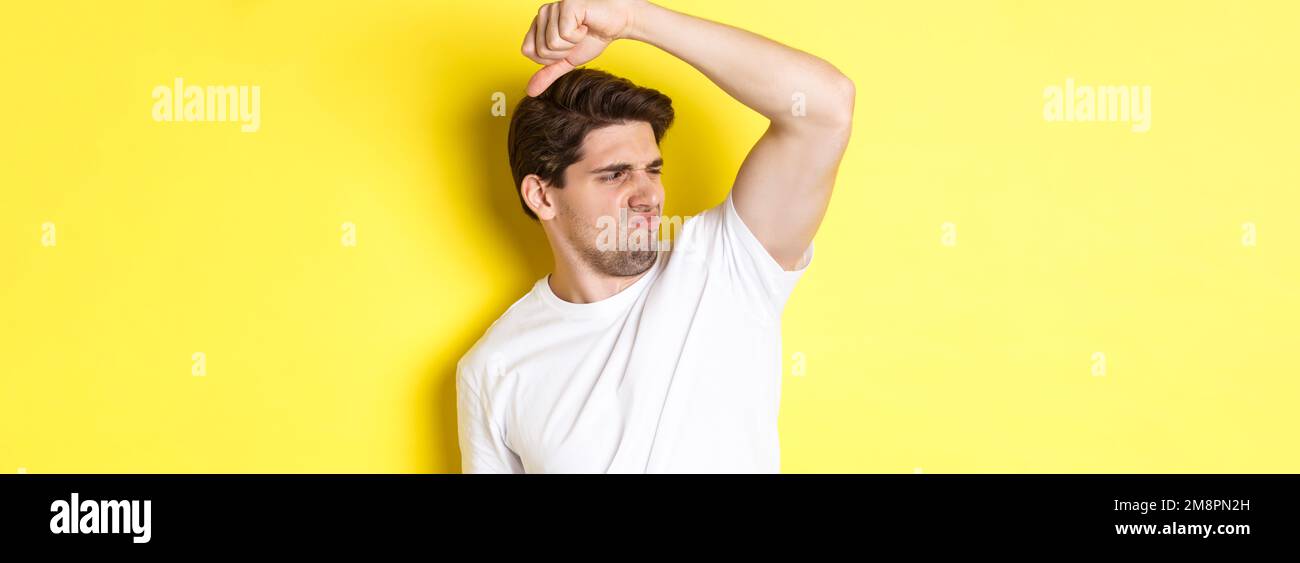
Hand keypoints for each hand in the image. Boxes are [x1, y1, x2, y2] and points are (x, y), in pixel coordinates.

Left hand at [521, 0, 643, 96]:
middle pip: (540, 50)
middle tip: (577, 39)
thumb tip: (530, 92)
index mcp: (538, 24)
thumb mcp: (567, 60)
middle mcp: (542, 13)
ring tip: (582, 31)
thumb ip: (548, 73)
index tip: (567, 46)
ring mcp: (553, 8)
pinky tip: (585, 25)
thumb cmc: (593, 37)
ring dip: (572, 44)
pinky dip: (579, 36)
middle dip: (563, 52)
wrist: (618, 23)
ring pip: (551, 44)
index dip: (550, 57)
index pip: (528, 51)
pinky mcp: (566, 5)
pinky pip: (564, 35)